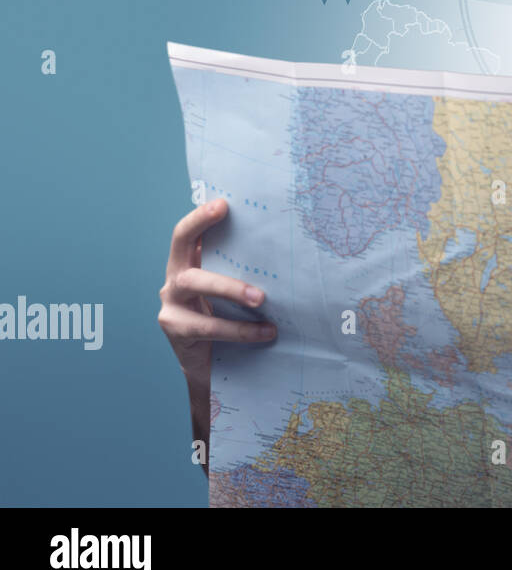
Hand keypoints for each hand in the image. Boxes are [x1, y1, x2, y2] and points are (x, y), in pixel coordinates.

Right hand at [158, 197, 276, 389]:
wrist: (207, 366)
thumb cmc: (224, 318)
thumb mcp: (228, 291)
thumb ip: (239, 269)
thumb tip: (282, 247)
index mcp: (186, 264)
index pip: (185, 233)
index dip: (199, 216)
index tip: (222, 203)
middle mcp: (174, 279)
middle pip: (182, 248)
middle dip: (207, 233)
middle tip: (241, 237)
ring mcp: (171, 305)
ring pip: (198, 286)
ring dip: (232, 289)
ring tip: (262, 299)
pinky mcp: (177, 330)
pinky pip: (210, 327)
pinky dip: (241, 330)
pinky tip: (266, 332)